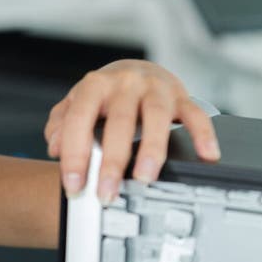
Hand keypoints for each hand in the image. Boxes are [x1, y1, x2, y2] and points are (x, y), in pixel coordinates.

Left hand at [43, 60, 220, 202]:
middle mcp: (125, 83)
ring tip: (144, 178)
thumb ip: (59, 125)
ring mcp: (155, 88)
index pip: (79, 121)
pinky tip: (206, 155)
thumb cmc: (102, 95)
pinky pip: (195, 115)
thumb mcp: (74, 104)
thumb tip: (55, 148)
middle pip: (119, 122)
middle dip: (112, 162)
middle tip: (106, 192)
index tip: (74, 184)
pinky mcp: (181, 96)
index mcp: (94, 86)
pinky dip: (203, 135)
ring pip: (156, 117)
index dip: (75, 155)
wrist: (134, 69)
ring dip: (151, 150)